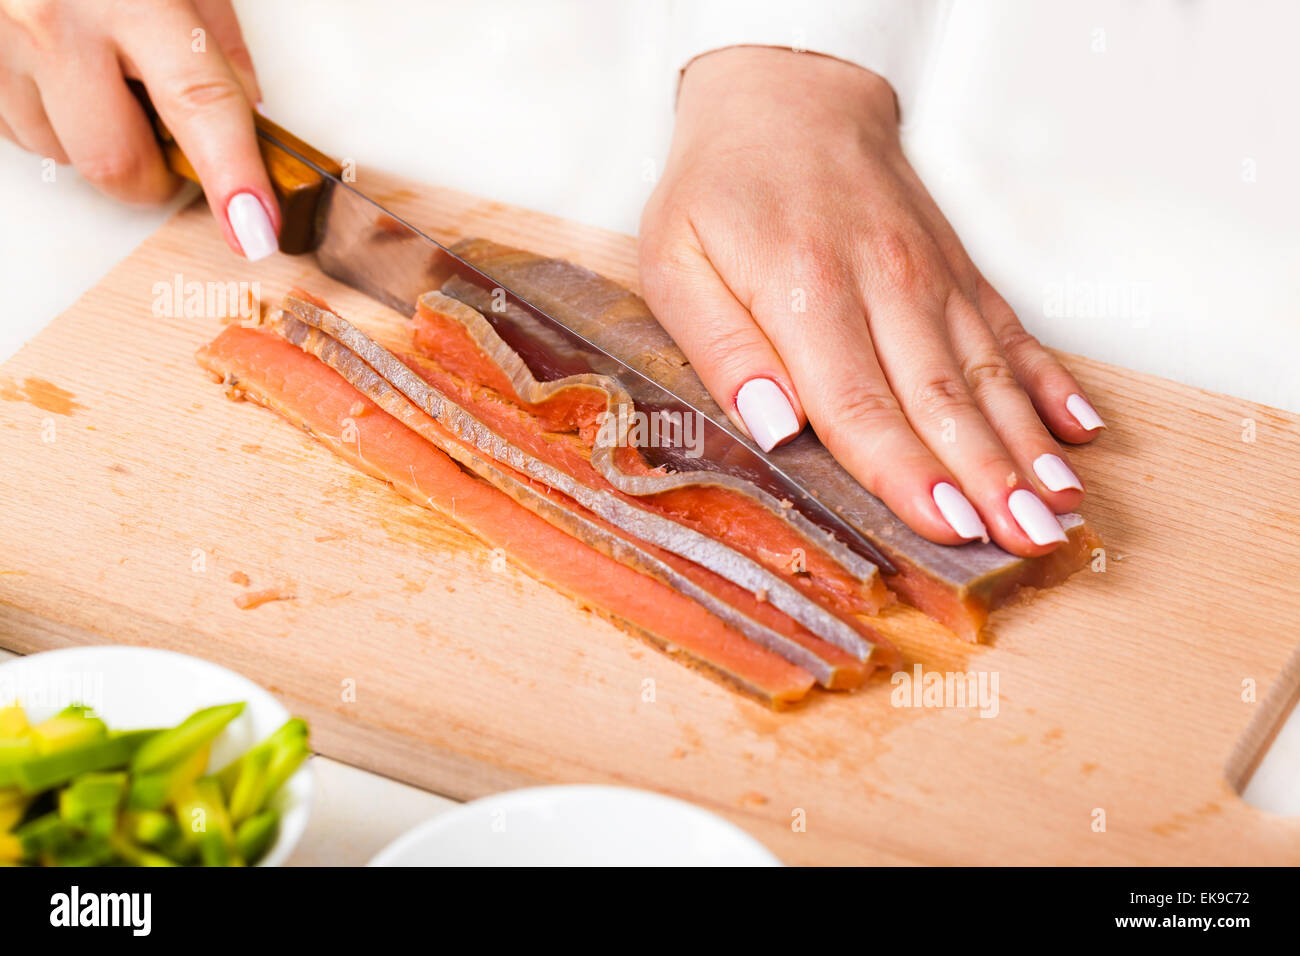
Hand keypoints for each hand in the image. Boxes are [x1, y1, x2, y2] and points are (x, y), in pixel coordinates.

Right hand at [0, 0, 278, 258]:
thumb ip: (214, 37)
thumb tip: (246, 113)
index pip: (198, 105)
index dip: (233, 176)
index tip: (255, 229)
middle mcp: (50, 24)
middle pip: (117, 163)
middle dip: (153, 172)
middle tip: (164, 131)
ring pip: (62, 154)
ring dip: (92, 136)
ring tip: (94, 69)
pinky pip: (18, 132)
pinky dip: (48, 117)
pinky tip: (54, 65)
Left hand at [639, 47, 1104, 556]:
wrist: (785, 98)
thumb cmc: (721, 189)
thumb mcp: (677, 264)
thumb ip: (721, 349)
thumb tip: (772, 428)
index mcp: (806, 293)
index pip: (861, 405)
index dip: (906, 473)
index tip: (947, 526)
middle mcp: (884, 285)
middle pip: (942, 400)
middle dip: (989, 478)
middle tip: (1029, 541)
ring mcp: (930, 277)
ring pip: (987, 374)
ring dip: (1027, 445)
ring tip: (1063, 505)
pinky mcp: (955, 271)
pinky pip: (1010, 331)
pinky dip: (1048, 382)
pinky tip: (1079, 430)